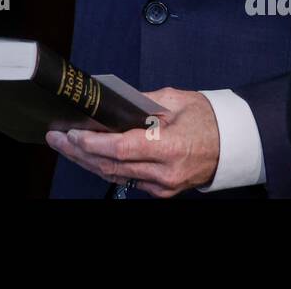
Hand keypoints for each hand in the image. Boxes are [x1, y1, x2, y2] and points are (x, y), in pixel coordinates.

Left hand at [44, 88, 216, 196]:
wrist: (233, 144)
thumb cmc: (208, 119)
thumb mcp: (176, 100)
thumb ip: (141, 102)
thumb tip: (112, 101)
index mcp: (169, 147)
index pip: (121, 149)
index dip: (92, 143)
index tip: (72, 133)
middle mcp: (164, 172)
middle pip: (111, 166)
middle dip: (79, 152)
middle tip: (57, 137)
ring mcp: (163, 185)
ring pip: (115, 176)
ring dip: (87, 161)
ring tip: (65, 146)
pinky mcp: (161, 190)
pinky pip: (127, 179)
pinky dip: (106, 167)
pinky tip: (89, 156)